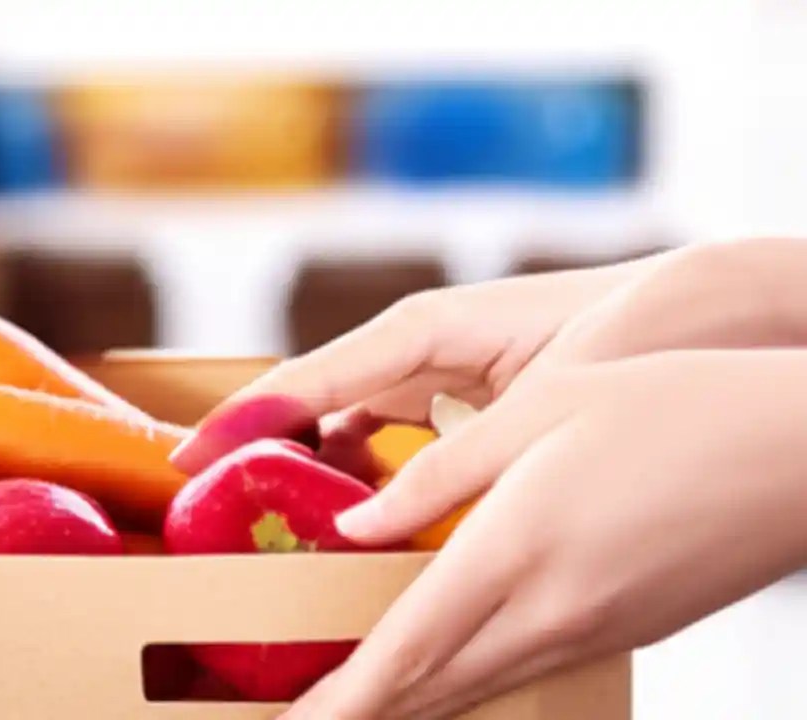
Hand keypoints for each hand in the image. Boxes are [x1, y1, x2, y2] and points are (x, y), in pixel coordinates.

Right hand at [174, 239, 806, 477]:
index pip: (305, 382)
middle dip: (258, 448)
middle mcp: (417, 344)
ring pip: (343, 423)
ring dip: (307, 468)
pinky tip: (355, 516)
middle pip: (311, 401)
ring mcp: (436, 368)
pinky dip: (359, 475)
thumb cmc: (624, 329)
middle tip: (210, 508)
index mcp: (422, 329)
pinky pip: (384, 436)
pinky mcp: (457, 395)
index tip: (182, 460)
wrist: (700, 310)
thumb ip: (442, 455)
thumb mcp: (534, 398)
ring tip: (270, 524)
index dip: (240, 423)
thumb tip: (363, 519)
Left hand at [282, 350, 806, 718]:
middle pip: (434, 688)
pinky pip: (528, 668)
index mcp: (516, 550)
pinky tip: (447, 667)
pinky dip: (470, 680)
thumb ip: (439, 474)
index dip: (341, 700)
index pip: (405, 650)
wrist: (806, 448)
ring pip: (480, 686)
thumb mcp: (542, 409)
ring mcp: (598, 630)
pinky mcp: (630, 630)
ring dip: (412, 704)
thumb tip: (359, 526)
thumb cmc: (677, 406)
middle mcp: (553, 610)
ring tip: (355, 705)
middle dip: (360, 717)